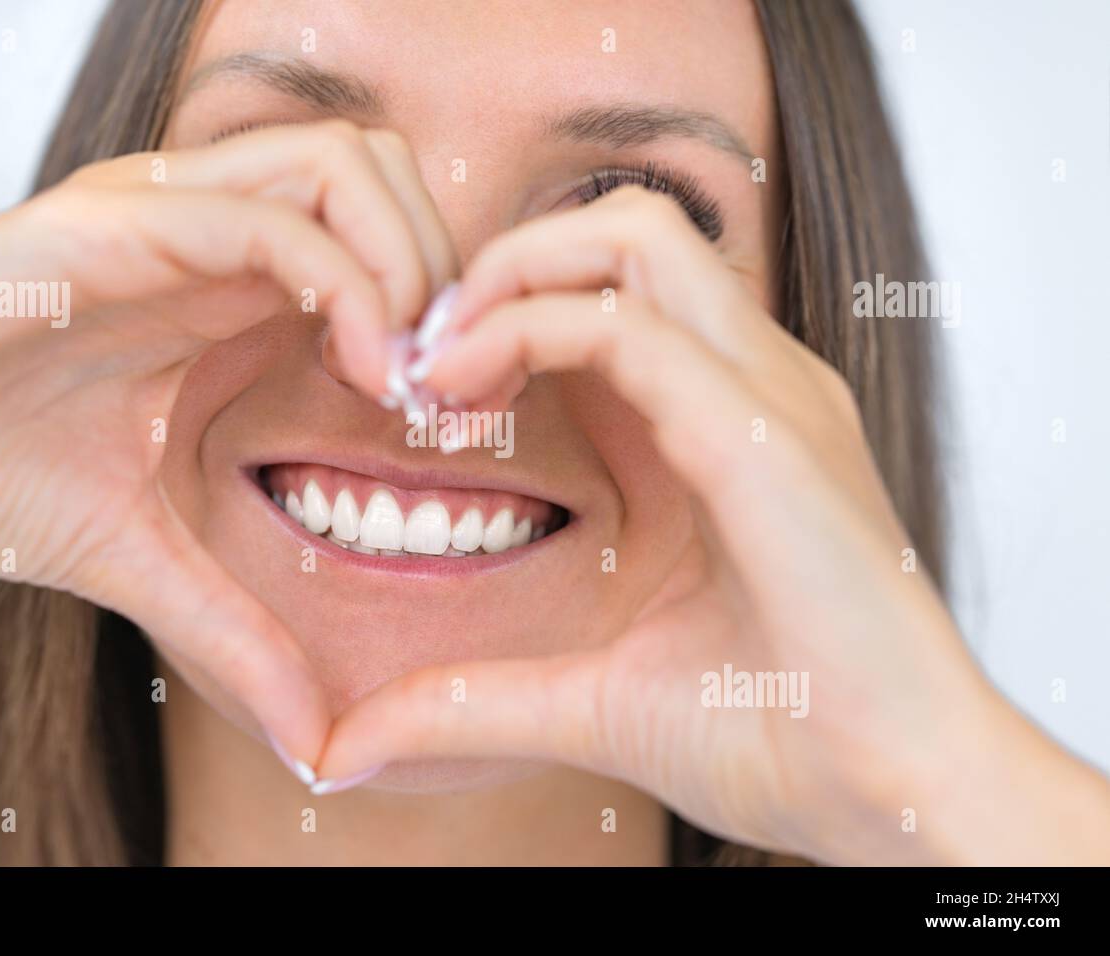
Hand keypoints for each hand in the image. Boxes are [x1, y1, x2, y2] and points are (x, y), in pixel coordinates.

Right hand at [0, 119, 456, 762]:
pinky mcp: (112, 223)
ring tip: (402, 374)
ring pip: (347, 162)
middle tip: (451, 383)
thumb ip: (241, 630)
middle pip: (387, 171)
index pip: (384, 235)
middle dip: (447, 266)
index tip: (461, 411)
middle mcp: (212, 232)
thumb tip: (317, 740)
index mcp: (231, 290)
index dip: (448, 310)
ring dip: (409, 260)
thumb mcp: (149, 561)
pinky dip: (345, 278)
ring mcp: (167, 216)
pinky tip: (358, 367)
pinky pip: (267, 212)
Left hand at [310, 186, 1109, 863]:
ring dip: (517, 275)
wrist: (896, 792)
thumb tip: (354, 746)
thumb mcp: (593, 696)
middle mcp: (754, 383)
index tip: (429, 388)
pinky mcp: (766, 437)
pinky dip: (532, 330)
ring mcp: (769, 397)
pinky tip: (465, 395)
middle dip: (510, 261)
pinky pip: (634, 329)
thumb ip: (475, 697)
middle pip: (628, 227)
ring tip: (444, 365)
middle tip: (430, 352)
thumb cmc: (776, 735)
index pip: (616, 290)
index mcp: (726, 421)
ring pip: (636, 237)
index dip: (510, 307)